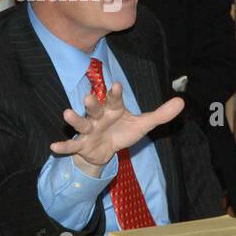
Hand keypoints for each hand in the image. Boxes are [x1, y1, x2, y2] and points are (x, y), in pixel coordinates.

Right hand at [50, 82, 184, 177]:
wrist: (106, 150)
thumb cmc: (122, 131)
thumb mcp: (143, 124)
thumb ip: (160, 114)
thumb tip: (181, 102)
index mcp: (113, 109)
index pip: (115, 99)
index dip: (115, 93)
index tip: (117, 85)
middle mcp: (99, 116)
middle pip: (95, 108)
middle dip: (92, 103)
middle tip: (88, 97)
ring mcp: (89, 130)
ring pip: (81, 123)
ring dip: (74, 119)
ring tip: (66, 113)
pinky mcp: (82, 144)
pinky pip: (72, 145)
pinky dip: (63, 146)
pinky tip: (53, 147)